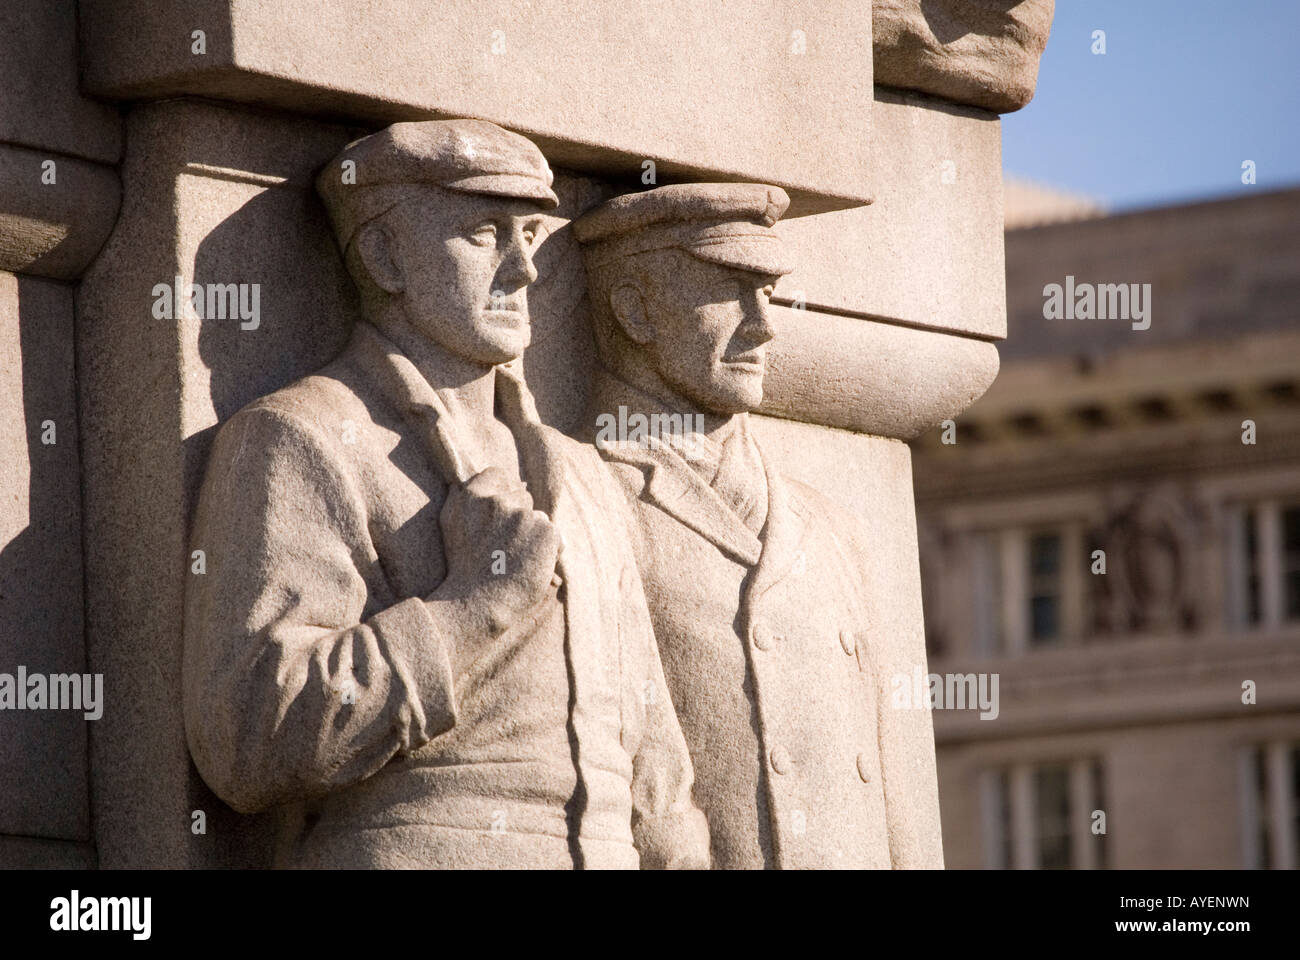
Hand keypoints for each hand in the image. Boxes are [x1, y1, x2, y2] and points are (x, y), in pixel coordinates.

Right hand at [434, 466, 559, 640]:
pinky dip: (550, 551)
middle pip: (522, 497)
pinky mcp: (546, 532)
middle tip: (503, 548)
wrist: (478, 605)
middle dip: (518, 518)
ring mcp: (523, 516)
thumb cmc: (464, 569)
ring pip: (540, 518)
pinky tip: (531, 566)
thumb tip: (479, 478)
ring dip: (534, 536)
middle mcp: (498, 501)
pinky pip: (556, 536)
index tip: (497, 519)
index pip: (498, 475)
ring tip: (516, 560)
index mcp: (472, 495)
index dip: (502, 495)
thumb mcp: (452, 523)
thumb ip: (464, 496)